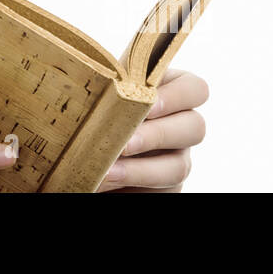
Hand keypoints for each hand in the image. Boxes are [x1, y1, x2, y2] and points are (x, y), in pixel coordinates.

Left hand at [97, 67, 207, 192]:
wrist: (77, 150)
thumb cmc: (91, 110)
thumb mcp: (101, 92)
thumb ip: (111, 84)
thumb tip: (107, 82)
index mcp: (168, 93)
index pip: (194, 88)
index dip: (177, 95)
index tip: (148, 103)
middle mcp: (179, 125)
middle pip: (195, 127)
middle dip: (158, 135)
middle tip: (125, 143)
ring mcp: (176, 157)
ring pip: (180, 166)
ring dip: (143, 170)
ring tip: (109, 170)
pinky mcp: (166, 187)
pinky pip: (165, 191)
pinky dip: (135, 185)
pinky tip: (107, 179)